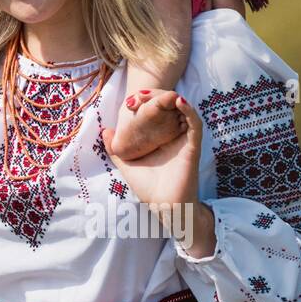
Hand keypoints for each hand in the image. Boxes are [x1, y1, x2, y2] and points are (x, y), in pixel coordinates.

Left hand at [100, 94, 202, 211]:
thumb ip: (116, 148)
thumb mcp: (127, 164)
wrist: (165, 207)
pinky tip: (179, 101)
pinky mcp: (192, 147)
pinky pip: (195, 124)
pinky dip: (190, 110)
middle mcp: (174, 136)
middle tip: (139, 94)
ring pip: (184, 110)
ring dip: (171, 98)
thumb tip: (105, 130)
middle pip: (170, 106)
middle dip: (156, 95)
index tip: (130, 99)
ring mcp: (184, 140)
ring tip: (156, 94)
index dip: (146, 100)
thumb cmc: (149, 189)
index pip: (157, 111)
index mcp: (161, 138)